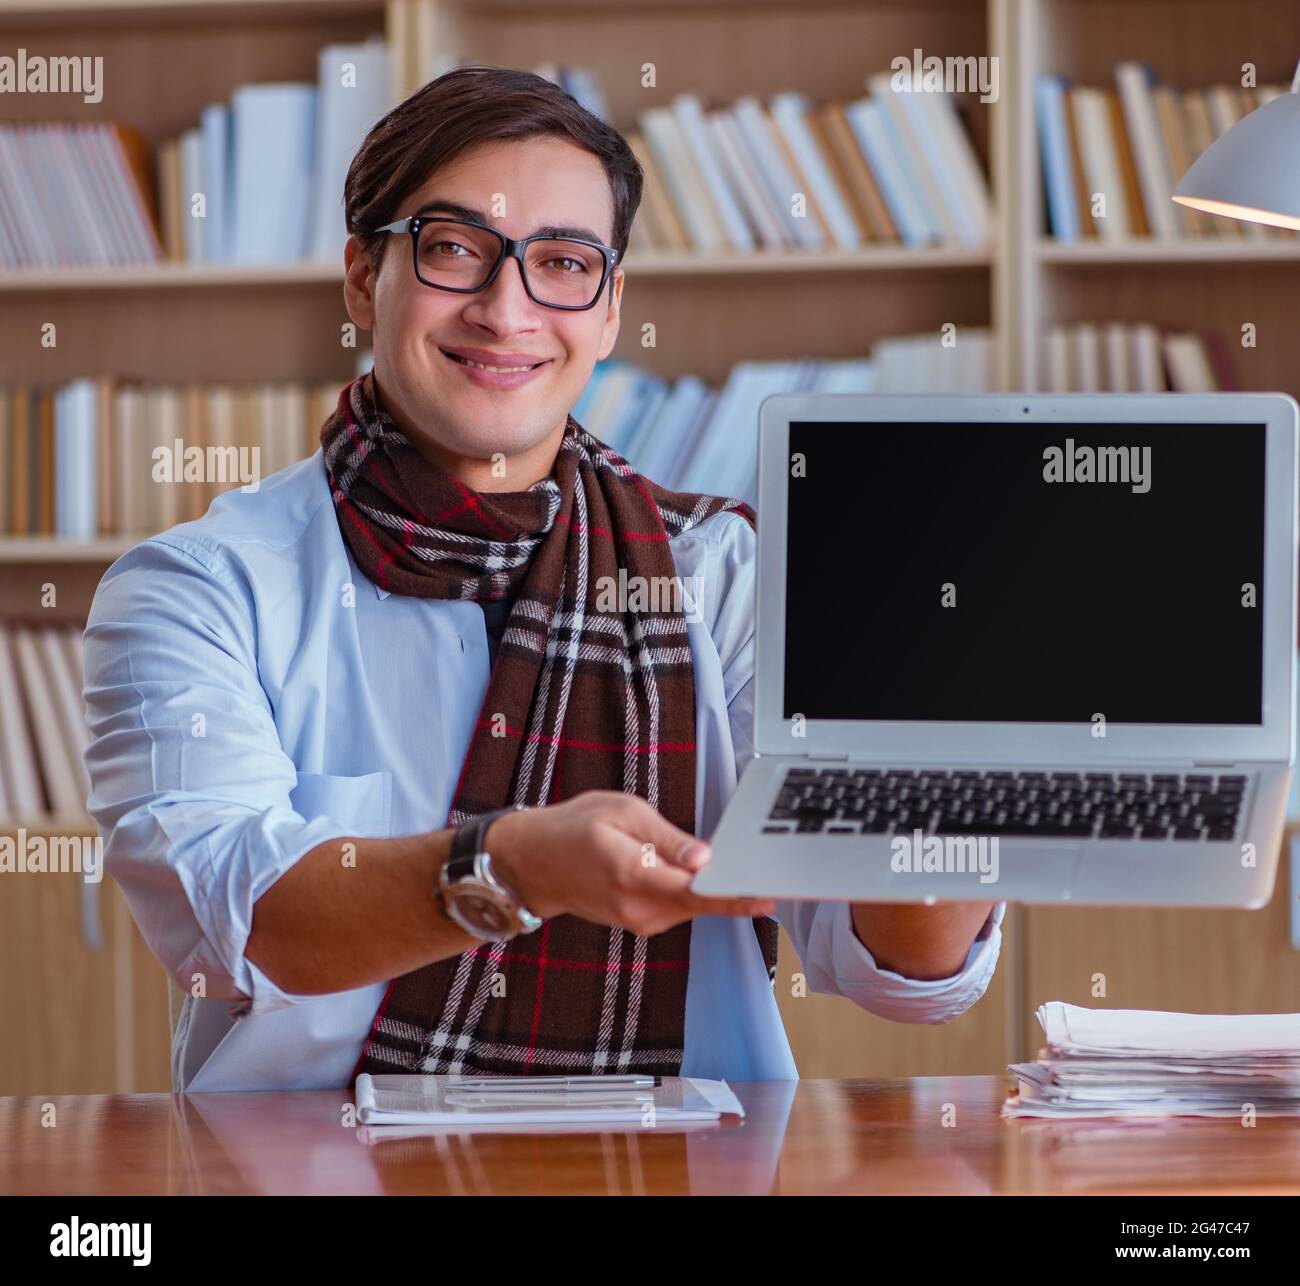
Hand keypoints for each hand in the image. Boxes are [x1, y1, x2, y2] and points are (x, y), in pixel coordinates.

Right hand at [487, 790, 775, 935]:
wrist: (533, 863)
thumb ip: (666, 838)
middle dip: (733, 889)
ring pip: (691, 907)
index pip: (696, 891)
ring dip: (714, 891)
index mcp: (633, 874)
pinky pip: (678, 908)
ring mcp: (638, 920)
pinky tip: (703, 875)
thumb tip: (704, 857)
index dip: (734, 895)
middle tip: (765, 872)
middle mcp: (637, 907)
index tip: (766, 895)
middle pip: (700, 903)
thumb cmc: (574, 827)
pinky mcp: (639, 922)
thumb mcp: (622, 812)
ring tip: (738, 867)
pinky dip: (694, 893)